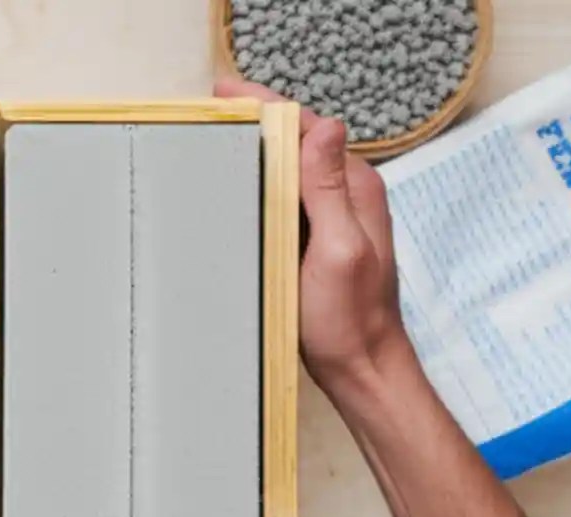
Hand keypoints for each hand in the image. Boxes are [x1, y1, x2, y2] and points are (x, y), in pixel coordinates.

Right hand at [215, 78, 407, 390]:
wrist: (362, 369)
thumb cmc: (349, 320)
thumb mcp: (338, 250)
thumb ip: (331, 190)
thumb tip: (325, 126)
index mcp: (356, 189)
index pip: (310, 127)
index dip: (267, 105)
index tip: (224, 94)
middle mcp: (349, 195)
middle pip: (299, 142)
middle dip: (257, 122)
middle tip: (208, 113)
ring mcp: (335, 216)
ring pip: (292, 168)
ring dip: (257, 151)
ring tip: (213, 139)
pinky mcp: (319, 238)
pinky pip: (289, 197)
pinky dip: (262, 183)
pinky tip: (236, 186)